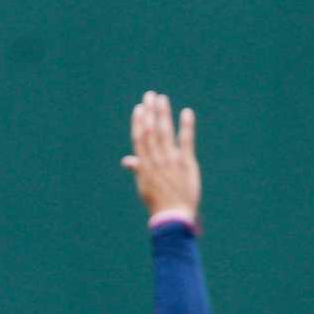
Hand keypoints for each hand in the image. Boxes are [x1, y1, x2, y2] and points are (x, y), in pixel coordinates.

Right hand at [122, 91, 199, 221]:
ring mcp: (171, 162)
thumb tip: (126, 160)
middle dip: (150, 112)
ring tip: (162, 99)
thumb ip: (138, 169)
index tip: (140, 108)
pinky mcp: (186, 165)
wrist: (173, 218)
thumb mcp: (144, 186)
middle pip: (151, 131)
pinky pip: (186, 142)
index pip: (140, 138)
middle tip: (151, 95)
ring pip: (165, 133)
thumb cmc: (158, 203)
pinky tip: (187, 113)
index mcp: (144, 165)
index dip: (139, 122)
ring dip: (163, 114)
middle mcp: (156, 160)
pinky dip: (186, 127)